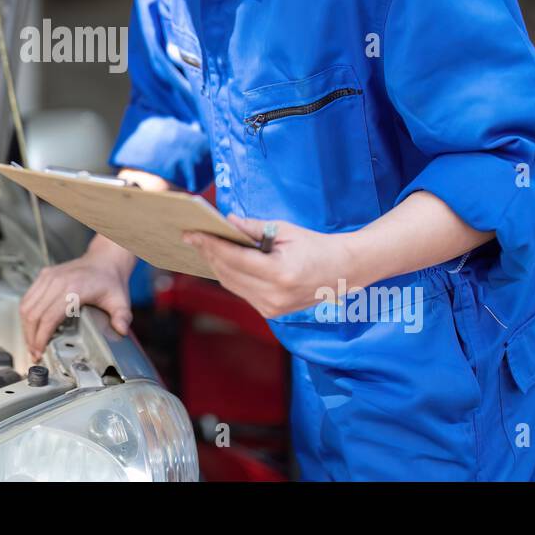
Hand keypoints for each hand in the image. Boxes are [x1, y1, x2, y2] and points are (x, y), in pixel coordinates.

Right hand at [19, 233, 135, 361]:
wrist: (105, 260)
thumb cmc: (110, 280)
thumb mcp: (120, 301)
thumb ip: (122, 317)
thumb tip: (120, 330)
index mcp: (74, 289)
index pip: (49, 317)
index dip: (41, 337)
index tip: (40, 351)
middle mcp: (57, 281)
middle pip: (33, 314)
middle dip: (31, 337)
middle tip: (34, 353)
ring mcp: (48, 277)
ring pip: (26, 306)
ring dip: (26, 327)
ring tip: (32, 343)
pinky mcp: (44, 275)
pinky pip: (28, 297)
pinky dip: (27, 315)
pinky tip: (32, 327)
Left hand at [182, 214, 349, 318]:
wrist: (343, 271)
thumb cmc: (315, 246)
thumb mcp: (285, 230)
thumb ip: (252, 228)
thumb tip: (225, 221)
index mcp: (279, 273)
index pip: (234, 258)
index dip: (210, 245)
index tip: (192, 233)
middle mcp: (274, 296)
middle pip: (228, 273)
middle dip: (209, 253)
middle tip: (192, 236)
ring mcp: (273, 308)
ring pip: (231, 285)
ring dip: (216, 265)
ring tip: (203, 246)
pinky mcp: (271, 312)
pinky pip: (242, 292)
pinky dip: (230, 276)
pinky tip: (221, 261)